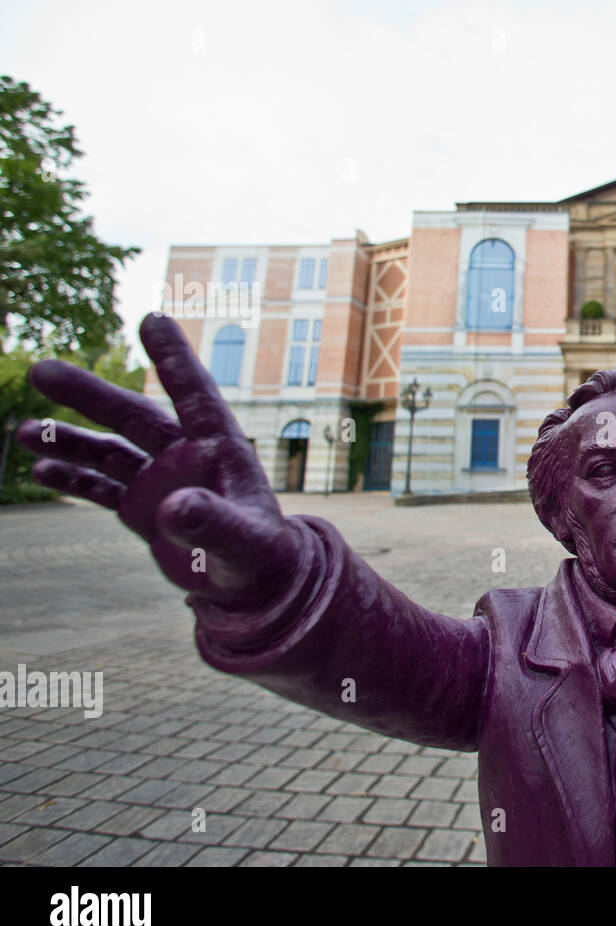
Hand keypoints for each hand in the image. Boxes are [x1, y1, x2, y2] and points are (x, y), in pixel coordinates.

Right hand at [19, 312, 301, 610]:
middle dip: (88, 395)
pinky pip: (102, 489)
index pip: (194, 395)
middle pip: (132, 416)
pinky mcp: (144, 509)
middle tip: (40, 370)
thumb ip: (212, 523)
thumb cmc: (259, 557)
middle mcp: (186, 457)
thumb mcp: (240, 542)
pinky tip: (41, 471)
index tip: (152, 316)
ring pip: (109, 450)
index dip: (173, 358)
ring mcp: (161, 480)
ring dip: (69, 440)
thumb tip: (174, 508)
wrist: (253, 587)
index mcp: (220, 449)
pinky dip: (73, 479)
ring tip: (25, 432)